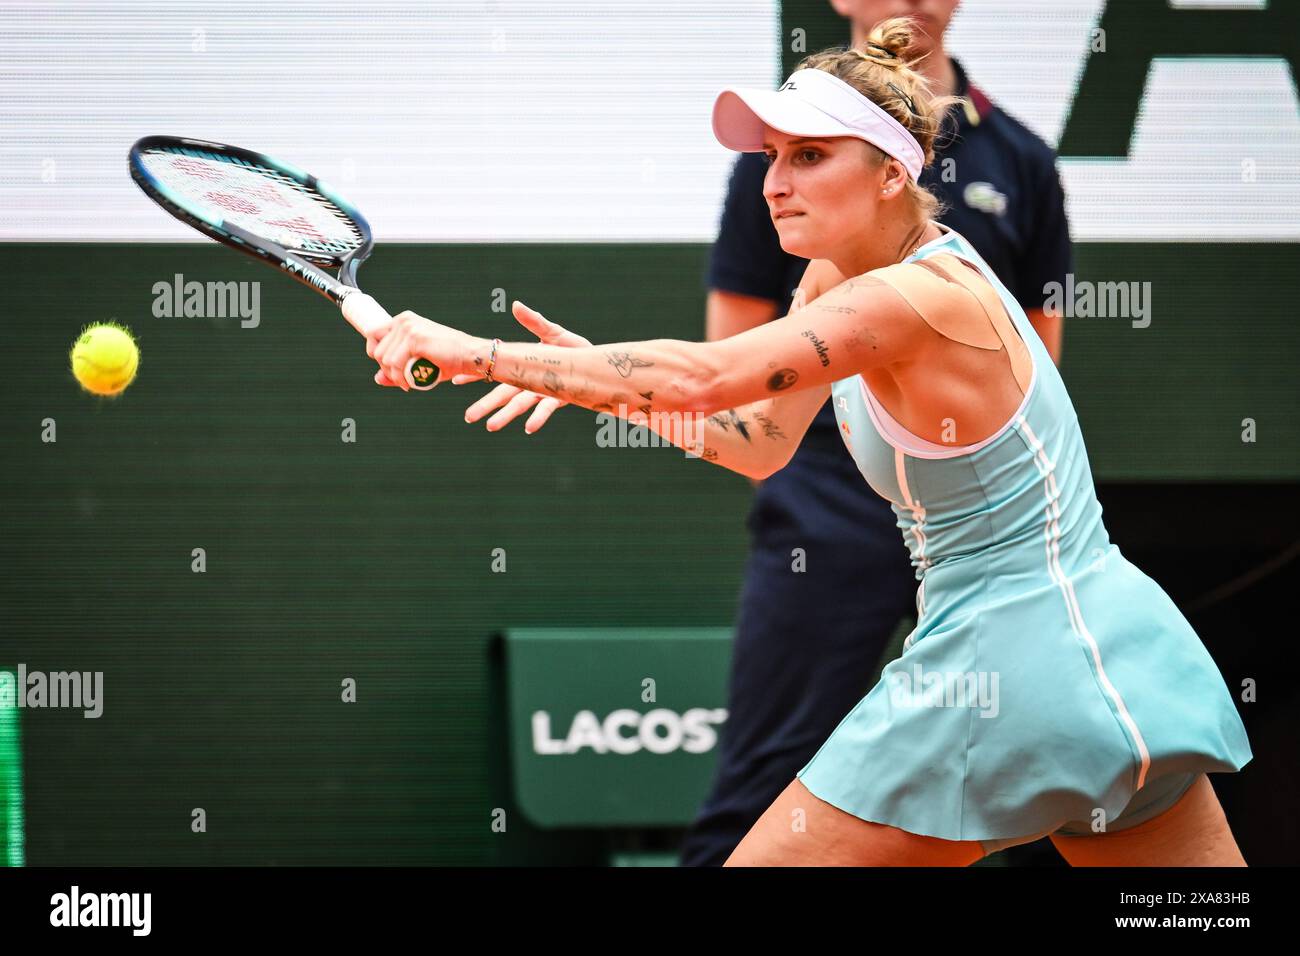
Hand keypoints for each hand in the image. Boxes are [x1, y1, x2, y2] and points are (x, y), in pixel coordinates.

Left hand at [366, 310, 476, 390]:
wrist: (469, 356)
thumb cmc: (447, 360)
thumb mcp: (418, 364)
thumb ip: (397, 369)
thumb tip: (377, 378)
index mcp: (403, 320)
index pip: (373, 336)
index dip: (378, 357)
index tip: (391, 370)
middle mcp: (403, 320)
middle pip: (377, 350)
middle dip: (387, 370)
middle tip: (403, 380)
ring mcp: (408, 327)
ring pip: (384, 359)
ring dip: (395, 376)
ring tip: (409, 383)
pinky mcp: (414, 338)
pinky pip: (395, 363)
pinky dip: (401, 378)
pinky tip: (411, 384)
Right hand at [458, 300, 591, 433]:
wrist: (599, 363)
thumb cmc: (574, 348)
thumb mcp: (553, 333)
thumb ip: (535, 322)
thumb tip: (515, 304)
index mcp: (524, 366)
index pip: (496, 371)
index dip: (476, 376)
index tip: (455, 381)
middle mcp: (530, 382)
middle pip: (503, 394)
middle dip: (485, 405)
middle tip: (468, 417)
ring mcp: (543, 392)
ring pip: (520, 405)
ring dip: (505, 416)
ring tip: (490, 427)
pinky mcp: (559, 398)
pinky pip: (546, 409)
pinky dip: (537, 417)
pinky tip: (529, 428)